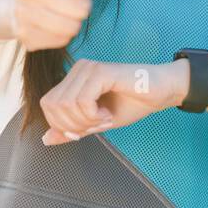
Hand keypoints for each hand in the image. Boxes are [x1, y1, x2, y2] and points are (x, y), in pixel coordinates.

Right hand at [8, 0, 93, 51]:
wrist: (14, 0)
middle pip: (80, 8)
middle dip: (80, 3)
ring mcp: (21, 15)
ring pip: (71, 26)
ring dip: (72, 20)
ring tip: (60, 9)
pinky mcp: (24, 38)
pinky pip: (60, 41)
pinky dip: (60, 34)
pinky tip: (50, 22)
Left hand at [40, 59, 190, 145]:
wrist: (161, 92)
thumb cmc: (131, 103)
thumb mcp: (96, 123)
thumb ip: (72, 129)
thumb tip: (46, 139)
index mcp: (73, 79)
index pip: (47, 105)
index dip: (62, 125)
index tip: (86, 130)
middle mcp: (78, 69)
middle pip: (53, 106)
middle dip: (73, 125)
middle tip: (96, 125)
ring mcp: (88, 68)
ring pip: (66, 104)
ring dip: (86, 121)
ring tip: (105, 118)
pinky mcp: (100, 71)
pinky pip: (82, 101)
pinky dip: (93, 115)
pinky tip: (108, 114)